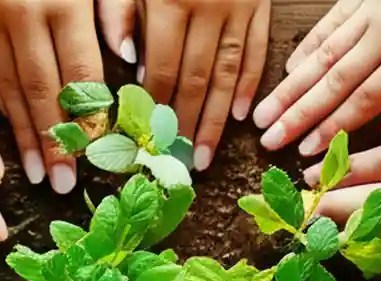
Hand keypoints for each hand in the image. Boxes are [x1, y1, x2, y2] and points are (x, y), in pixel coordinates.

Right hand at [0, 0, 102, 193]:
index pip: (77, 77)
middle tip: (57, 184)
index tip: (82, 164)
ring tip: (32, 171)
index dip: (81, 124)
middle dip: (48, 143)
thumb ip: (116, 7)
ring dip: (19, 133)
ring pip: (5, 85)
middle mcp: (23, 13)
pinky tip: (5, 128)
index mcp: (63, 2)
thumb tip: (127, 55)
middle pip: (38, 91)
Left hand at [98, 0, 269, 170]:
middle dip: (185, 127)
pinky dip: (249, 85)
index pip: (161, 70)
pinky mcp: (261, 3)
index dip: (155, 108)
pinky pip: (258, 50)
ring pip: (226, 74)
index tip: (148, 143)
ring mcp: (238, 8)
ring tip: (205, 156)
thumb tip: (123, 58)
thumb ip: (119, 9)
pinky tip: (240, 116)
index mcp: (170, 1)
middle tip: (178, 164)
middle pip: (195, 80)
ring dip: (215, 120)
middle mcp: (207, 9)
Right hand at [253, 0, 380, 154]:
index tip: (304, 152)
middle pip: (333, 81)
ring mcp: (373, 8)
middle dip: (297, 114)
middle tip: (268, 139)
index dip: (331, 129)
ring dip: (290, 86)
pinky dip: (306, 46)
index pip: (363, 101)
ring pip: (323, 53)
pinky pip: (331, 22)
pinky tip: (288, 68)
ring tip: (264, 112)